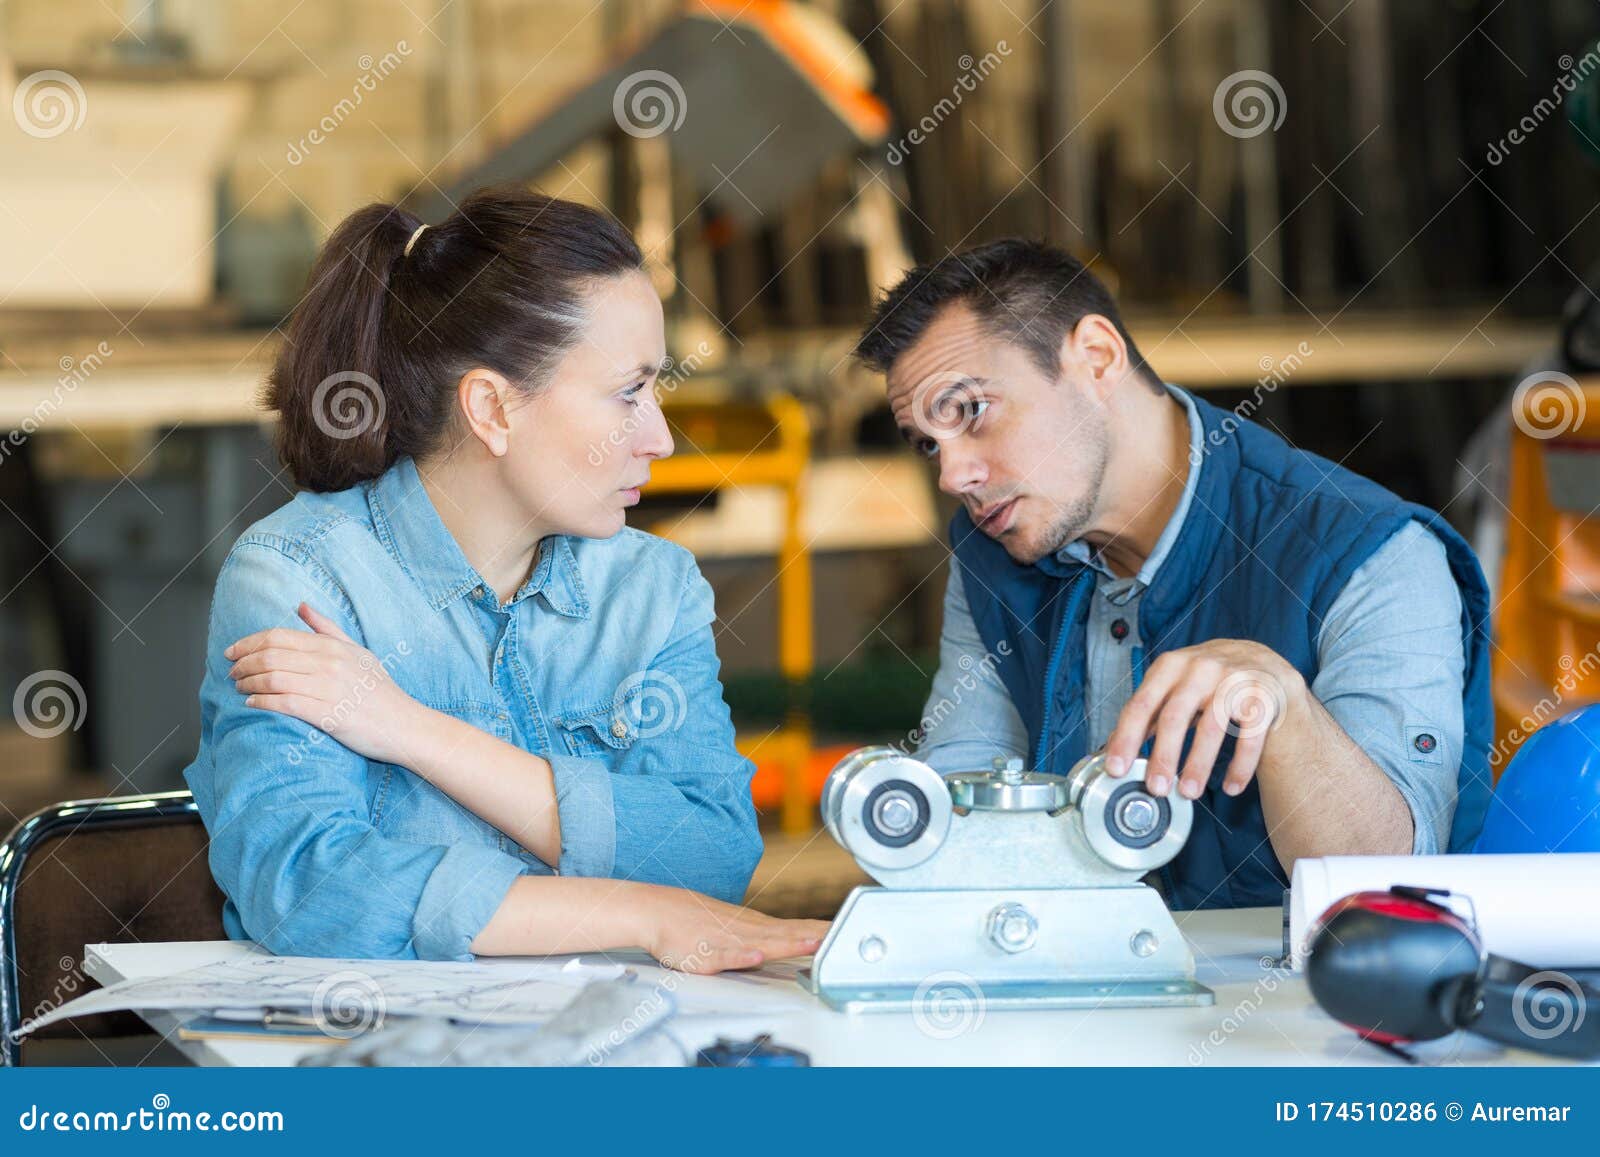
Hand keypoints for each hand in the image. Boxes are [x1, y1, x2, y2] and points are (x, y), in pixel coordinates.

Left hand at [224, 603, 423, 765]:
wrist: (404, 725)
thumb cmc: (380, 691)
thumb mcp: (358, 651)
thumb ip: (327, 628)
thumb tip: (301, 606)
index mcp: (333, 646)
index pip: (279, 636)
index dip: (248, 642)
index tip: (233, 652)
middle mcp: (329, 663)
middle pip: (271, 655)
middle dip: (243, 663)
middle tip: (232, 672)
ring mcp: (329, 688)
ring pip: (274, 678)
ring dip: (249, 683)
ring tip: (240, 688)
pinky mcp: (328, 714)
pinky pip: (285, 703)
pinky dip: (263, 702)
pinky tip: (253, 704)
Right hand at [633, 886, 829, 972]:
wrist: (656, 911)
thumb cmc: (693, 921)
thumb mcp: (732, 926)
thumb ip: (758, 936)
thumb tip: (786, 939)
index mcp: (754, 926)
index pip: (795, 928)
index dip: (821, 930)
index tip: (847, 932)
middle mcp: (746, 931)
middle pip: (787, 934)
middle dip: (815, 937)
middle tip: (843, 936)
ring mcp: (727, 940)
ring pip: (763, 943)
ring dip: (789, 944)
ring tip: (813, 945)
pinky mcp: (706, 953)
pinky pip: (726, 955)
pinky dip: (742, 956)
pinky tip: (756, 956)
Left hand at [1103, 639, 1305, 800]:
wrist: (1261, 662)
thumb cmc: (1207, 679)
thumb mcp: (1174, 686)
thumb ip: (1148, 712)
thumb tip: (1112, 746)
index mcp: (1170, 667)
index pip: (1141, 705)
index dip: (1127, 738)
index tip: (1117, 768)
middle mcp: (1200, 668)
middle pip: (1175, 716)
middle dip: (1163, 756)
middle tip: (1156, 788)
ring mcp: (1233, 680)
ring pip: (1212, 727)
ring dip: (1199, 764)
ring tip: (1188, 792)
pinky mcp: (1262, 696)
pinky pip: (1250, 736)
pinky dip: (1240, 766)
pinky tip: (1231, 787)